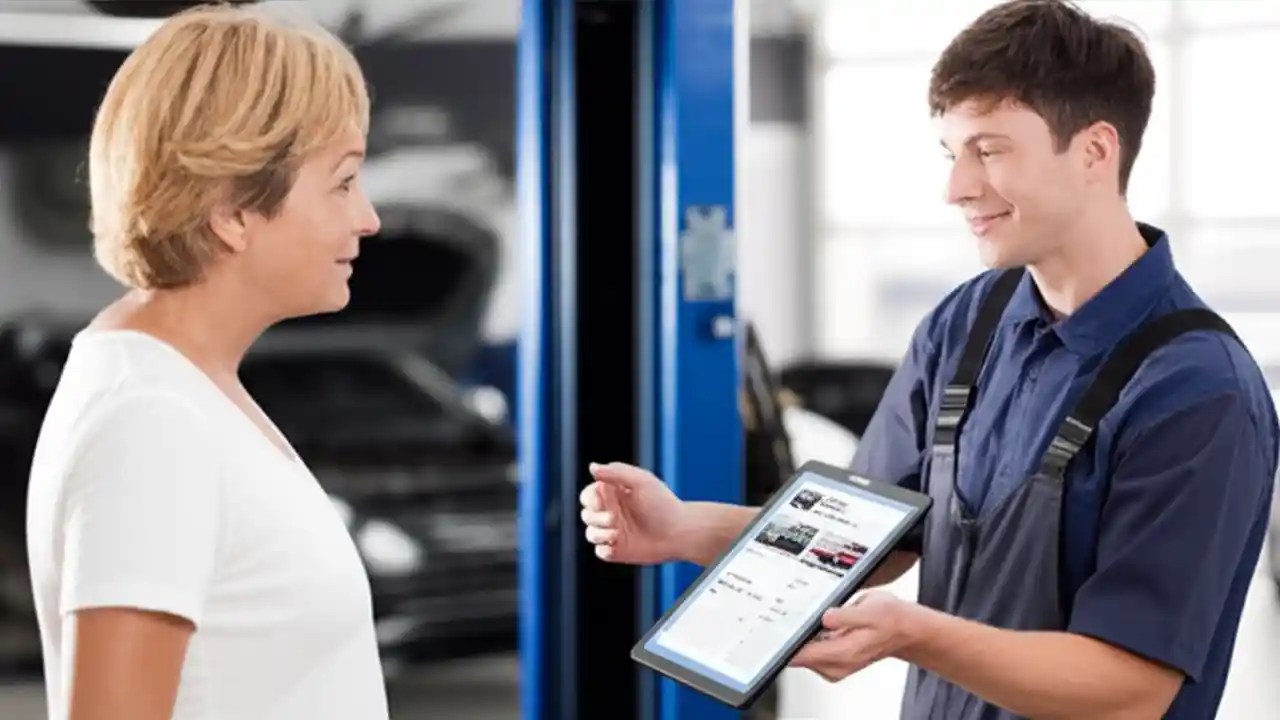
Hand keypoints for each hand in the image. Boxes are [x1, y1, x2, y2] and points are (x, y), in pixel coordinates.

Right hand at [579, 462, 686, 564]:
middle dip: (595, 517)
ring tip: (617, 533)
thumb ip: (616, 472)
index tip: (600, 501)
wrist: (680, 533)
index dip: (589, 499)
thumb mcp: (641, 481)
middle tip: (613, 518)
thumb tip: (592, 467)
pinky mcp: (619, 550)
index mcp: (615, 495)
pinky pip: (600, 552)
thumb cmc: (664, 504)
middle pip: (586, 514)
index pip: (588, 496)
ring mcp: (615, 532)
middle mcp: (612, 512)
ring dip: (598, 533)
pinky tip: (615, 546)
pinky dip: (603, 550)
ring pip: (590, 533)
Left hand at [789, 591, 919, 682]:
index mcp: (844, 653)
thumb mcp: (872, 608)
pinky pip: (810, 651)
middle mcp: (837, 665)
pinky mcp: (831, 660)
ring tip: (809, 615)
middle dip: (791, 636)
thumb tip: (826, 617)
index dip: (786, 643)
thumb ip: (847, 615)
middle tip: (791, 613)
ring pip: (802, 653)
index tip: (777, 629)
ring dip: (799, 636)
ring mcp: (833, 665)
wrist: (904, 629)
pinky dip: (807, 638)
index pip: (803, 655)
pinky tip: (816, 623)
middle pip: (798, 656)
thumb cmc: (890, 619)